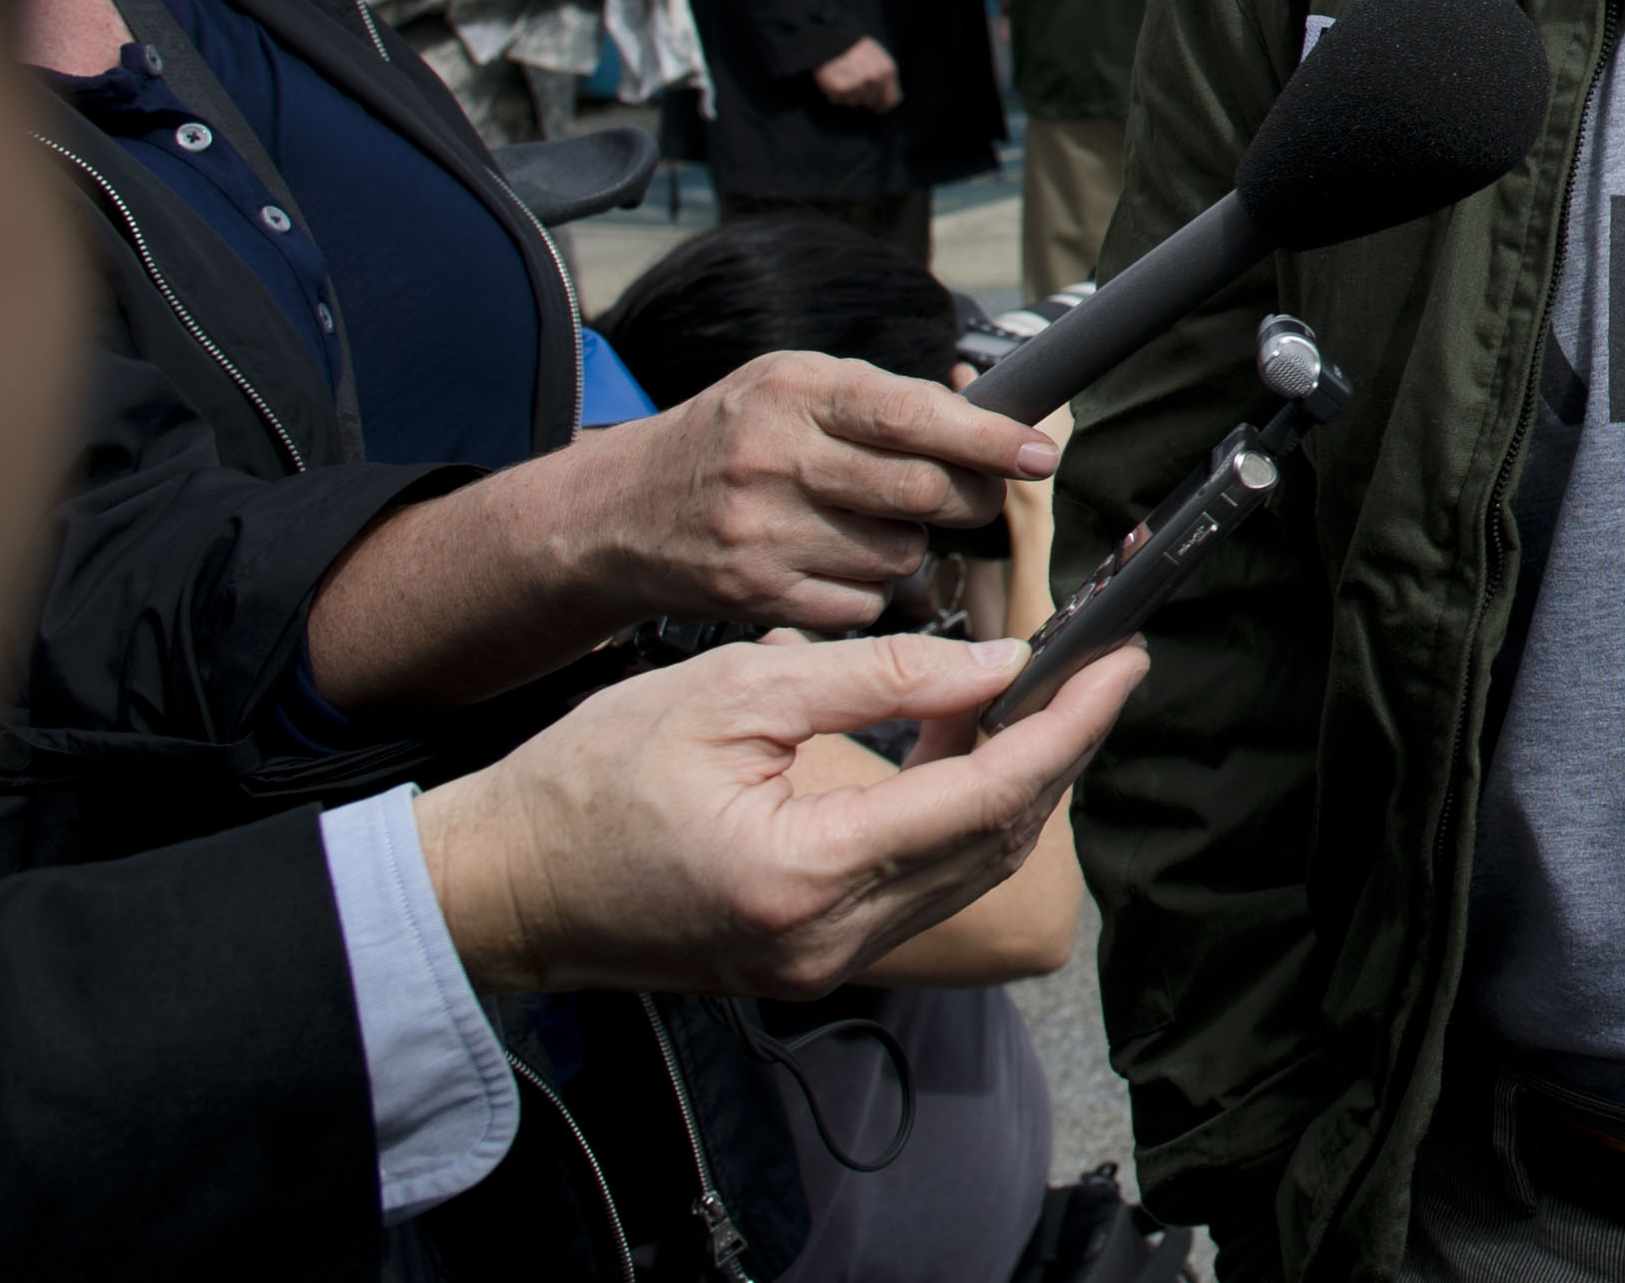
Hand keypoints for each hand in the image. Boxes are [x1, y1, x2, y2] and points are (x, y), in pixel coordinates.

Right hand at [414, 630, 1142, 997]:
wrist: (504, 884)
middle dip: (1063, 750)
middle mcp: (829, 938)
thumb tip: (996, 662)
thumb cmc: (591, 779)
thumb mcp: (735, 690)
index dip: (1069, 725)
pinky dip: (961, 817)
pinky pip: (921, 887)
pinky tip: (969, 748)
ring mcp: (823, 962)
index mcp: (806, 871)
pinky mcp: (812, 960)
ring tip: (1045, 695)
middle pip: (995, 841)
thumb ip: (878, 678)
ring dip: (1018, 784)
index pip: (987, 797)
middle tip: (1103, 667)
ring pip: (968, 870)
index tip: (1121, 662)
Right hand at [575, 352, 1054, 628]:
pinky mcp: (757, 593)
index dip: (987, 439)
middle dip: (969, 498)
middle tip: (974, 495)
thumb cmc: (731, 436)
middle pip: (919, 492)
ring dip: (911, 545)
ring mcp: (763, 533)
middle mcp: (776, 460)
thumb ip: (882, 399)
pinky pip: (862, 603)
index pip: (911, 417)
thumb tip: (991, 417)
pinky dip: (870, 587)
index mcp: (796, 392)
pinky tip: (836, 560)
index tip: (1038, 455)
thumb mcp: (793, 385)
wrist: (620, 510)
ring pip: (899, 554)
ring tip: (873, 522)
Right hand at [810, 34, 901, 111]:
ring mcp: (859, 84)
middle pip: (870, 102)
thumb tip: (886, 100)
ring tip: (840, 75)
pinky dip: (833, 93)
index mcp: (887, 69)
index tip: (874, 108)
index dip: (882, 106)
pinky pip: (838, 100)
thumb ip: (883, 75)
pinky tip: (831, 78)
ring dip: (847, 94)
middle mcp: (876, 78)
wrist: (827, 35)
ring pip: (853, 102)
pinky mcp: (841, 88)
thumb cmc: (851, 45)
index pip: (891, 100)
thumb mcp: (876, 55)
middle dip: (862, 96)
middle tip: (850, 79)